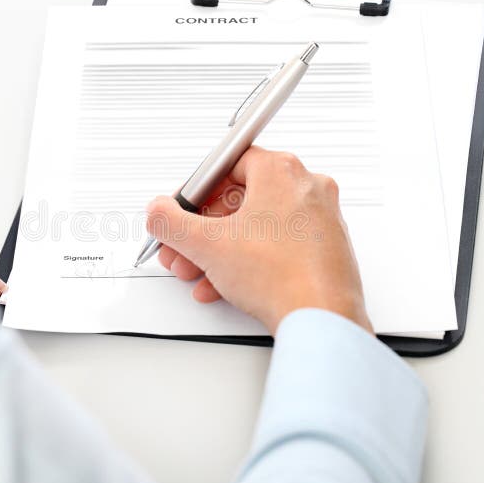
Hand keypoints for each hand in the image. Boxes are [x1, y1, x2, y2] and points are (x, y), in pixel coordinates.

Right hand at [146, 147, 370, 334]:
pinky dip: (248, 261)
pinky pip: (277, 246)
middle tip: (184, 246)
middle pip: (240, 198)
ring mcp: (320, 219)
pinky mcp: (325, 248)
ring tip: (199, 271)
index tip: (182, 208)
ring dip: (221, 249)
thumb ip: (171, 222)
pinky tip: (224, 284)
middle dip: (204, 228)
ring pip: (257, 226)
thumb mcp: (207, 244)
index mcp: (282, 171)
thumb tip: (159, 212)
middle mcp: (307, 188)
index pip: (227, 163)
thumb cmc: (282, 277)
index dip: (197, 190)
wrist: (322, 320)